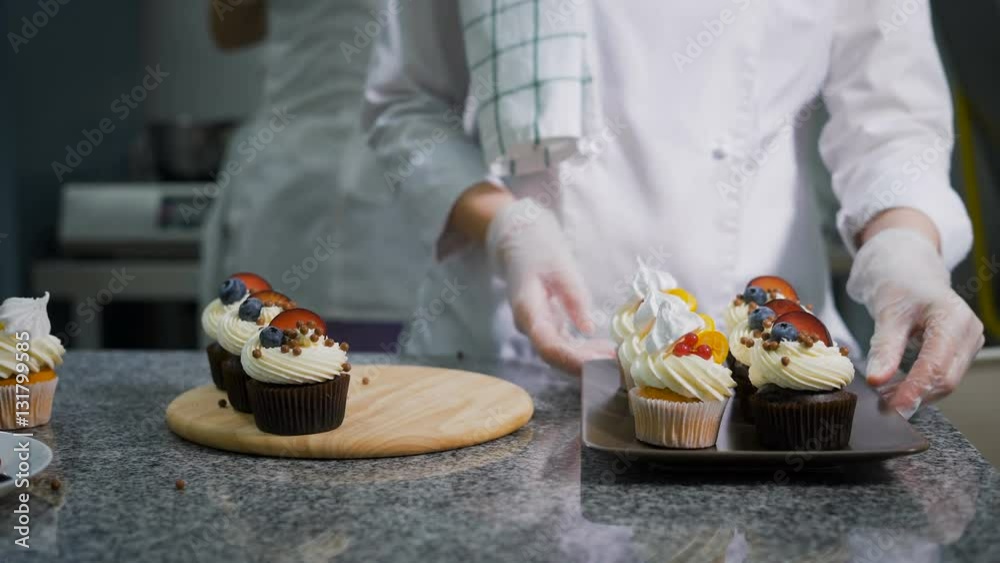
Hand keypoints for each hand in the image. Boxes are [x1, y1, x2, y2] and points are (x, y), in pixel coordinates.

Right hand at [486, 198, 613, 373]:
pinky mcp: (548, 326)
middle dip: (589, 366)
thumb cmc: (538, 249)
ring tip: (620, 361)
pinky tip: (609, 351)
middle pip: (557, 357)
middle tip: (621, 368)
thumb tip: (588, 328)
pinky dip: (587, 352)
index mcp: (528, 311)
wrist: (518, 242)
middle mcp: (530, 326)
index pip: (549, 347)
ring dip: (591, 362)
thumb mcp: (560, 266)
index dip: (574, 361)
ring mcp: (538, 328)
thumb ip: (574, 297)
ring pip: (562, 355)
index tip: (602, 366)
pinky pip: (566, 346)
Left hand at [847, 228, 984, 417]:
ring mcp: (967, 342)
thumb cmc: (898, 283)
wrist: (906, 268)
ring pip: (944, 381)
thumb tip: (876, 380)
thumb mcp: (887, 313)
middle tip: (882, 406)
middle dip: (914, 395)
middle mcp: (968, 332)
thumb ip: (884, 347)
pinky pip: (941, 374)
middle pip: (945, 379)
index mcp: (954, 319)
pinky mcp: (959, 349)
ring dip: (915, 392)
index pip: (937, 367)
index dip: (914, 390)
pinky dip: (918, 383)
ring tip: (884, 396)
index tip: (893, 408)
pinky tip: (895, 386)